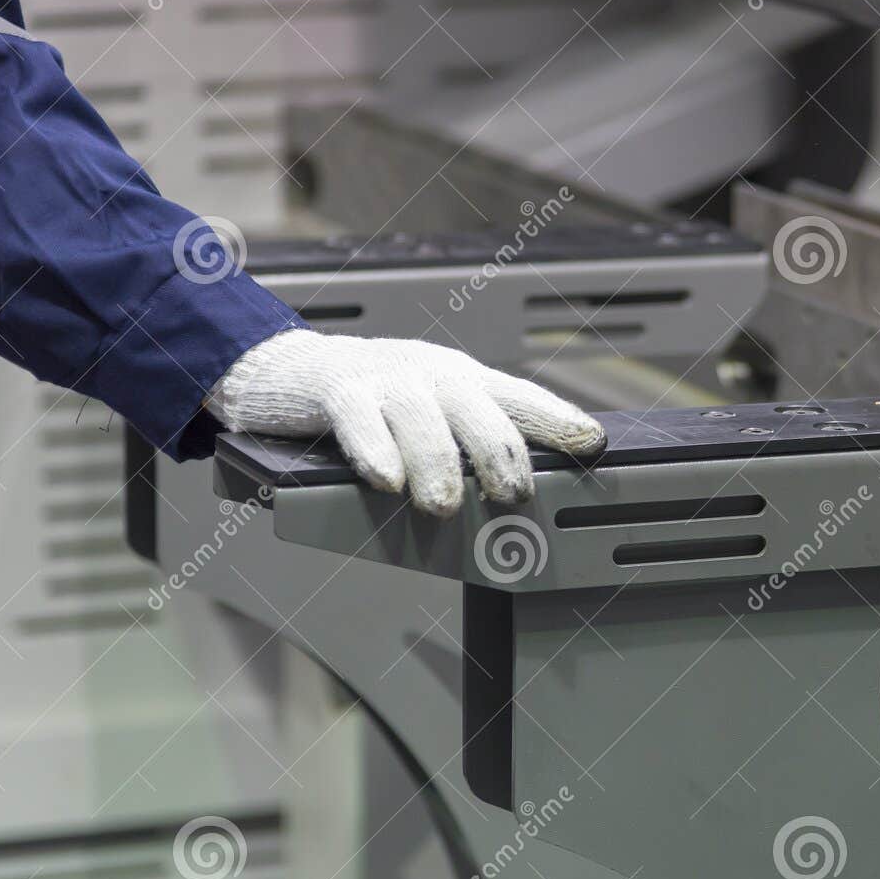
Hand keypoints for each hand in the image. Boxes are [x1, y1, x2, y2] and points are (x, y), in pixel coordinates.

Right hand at [207, 330, 604, 515]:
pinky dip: (374, 448)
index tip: (592, 444)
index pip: (521, 398)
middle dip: (500, 451)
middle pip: (479, 406)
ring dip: (437, 463)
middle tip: (512, 494)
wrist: (286, 370)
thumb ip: (465, 454)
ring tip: (443, 506)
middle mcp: (433, 374)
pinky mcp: (337, 387)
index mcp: (463, 382)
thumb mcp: (429, 419)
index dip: (557, 420)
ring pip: (422, 416)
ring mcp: (385, 377)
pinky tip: (385, 479)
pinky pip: (359, 417)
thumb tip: (514, 507)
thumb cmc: (371, 403)